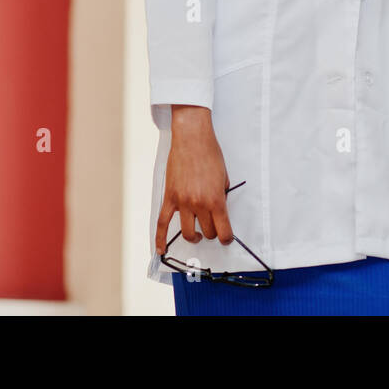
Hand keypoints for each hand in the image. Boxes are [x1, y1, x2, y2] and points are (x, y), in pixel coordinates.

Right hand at [155, 105, 234, 256]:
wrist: (192, 139)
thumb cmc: (210, 154)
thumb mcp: (224, 177)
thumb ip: (221, 196)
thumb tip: (218, 210)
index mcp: (216, 200)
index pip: (223, 230)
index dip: (226, 238)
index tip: (226, 238)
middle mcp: (199, 204)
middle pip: (207, 232)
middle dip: (212, 232)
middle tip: (213, 226)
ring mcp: (183, 202)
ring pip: (188, 233)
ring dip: (194, 237)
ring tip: (197, 235)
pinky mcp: (170, 198)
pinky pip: (163, 223)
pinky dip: (161, 239)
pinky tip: (162, 249)